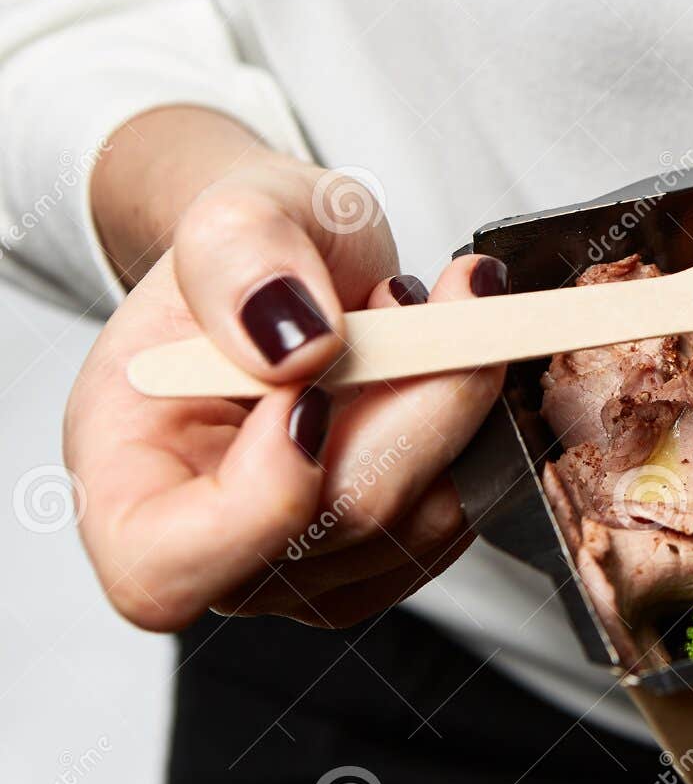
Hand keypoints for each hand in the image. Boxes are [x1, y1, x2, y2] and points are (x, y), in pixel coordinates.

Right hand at [67, 107, 506, 629]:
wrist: (295, 273)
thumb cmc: (247, 257)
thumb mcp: (229, 215)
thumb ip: (239, 263)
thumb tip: (295, 349)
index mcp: (124, 485)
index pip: (167, 568)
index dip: (267, 493)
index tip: (315, 384)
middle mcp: (212, 548)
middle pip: (337, 527)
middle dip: (417, 401)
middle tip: (452, 296)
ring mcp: (305, 568)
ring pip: (419, 523)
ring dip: (457, 402)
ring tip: (431, 313)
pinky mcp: (385, 554)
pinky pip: (461, 515)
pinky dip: (478, 427)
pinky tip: (448, 362)